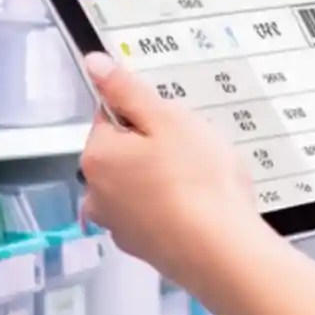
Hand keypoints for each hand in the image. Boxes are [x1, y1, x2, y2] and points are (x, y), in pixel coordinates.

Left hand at [79, 53, 273, 291]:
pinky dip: (171, 208)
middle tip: (193, 151)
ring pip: (137, 185)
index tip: (175, 124)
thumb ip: (126, 90)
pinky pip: (153, 214)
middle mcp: (96, 193)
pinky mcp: (142, 248)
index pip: (111, 116)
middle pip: (123, 152)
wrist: (220, 250)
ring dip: (162, 179)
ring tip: (201, 181)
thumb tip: (93, 64)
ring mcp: (118, 225)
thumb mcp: (167, 119)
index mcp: (97, 156)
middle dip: (155, 147)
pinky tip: (199, 208)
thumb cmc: (197, 181)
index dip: (147, 114)